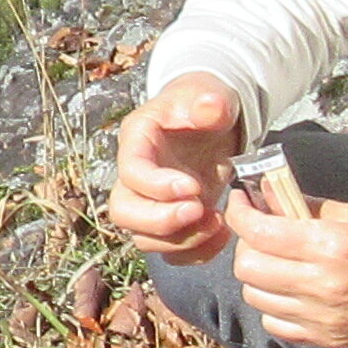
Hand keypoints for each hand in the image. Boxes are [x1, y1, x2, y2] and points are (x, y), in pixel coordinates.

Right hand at [107, 73, 246, 261]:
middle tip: (200, 211)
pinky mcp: (170, 220)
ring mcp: (150, 201)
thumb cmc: (205, 103)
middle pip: (124, 212)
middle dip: (161, 221)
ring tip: (218, 222)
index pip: (130, 172)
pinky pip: (170, 251)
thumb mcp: (210, 94)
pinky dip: (196, 253)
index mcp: (137, 140)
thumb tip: (210, 109)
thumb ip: (211, 102)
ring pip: (144, 237)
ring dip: (182, 239)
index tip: (194, 186)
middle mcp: (135, 175)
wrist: (212, 119)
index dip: (157, 186)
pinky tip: (223, 234)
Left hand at [228, 196, 347, 347]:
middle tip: (262, 233)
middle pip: (248, 267)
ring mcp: (321, 316)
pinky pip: (276, 324)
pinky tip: (291, 290)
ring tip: (278, 262)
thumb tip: (270, 195)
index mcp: (330, 245)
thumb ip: (309, 207)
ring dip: (258, 276)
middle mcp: (320, 284)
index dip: (240, 212)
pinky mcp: (326, 338)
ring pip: (256, 297)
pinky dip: (274, 305)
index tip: (242, 201)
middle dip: (247, 245)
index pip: (259, 231)